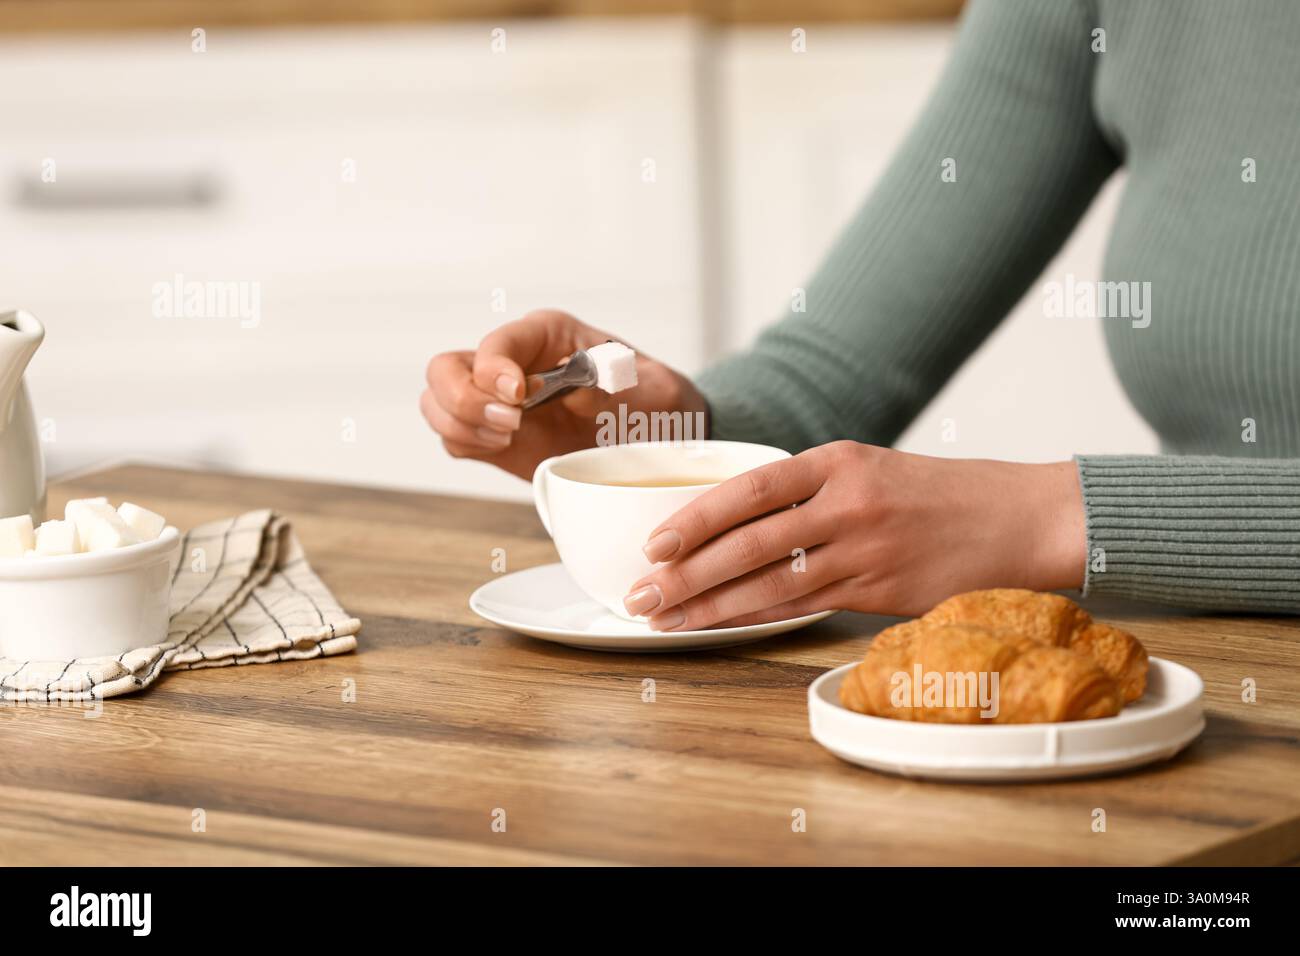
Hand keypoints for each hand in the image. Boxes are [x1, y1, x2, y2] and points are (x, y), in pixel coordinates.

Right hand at [421, 309, 707, 480]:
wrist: (655, 433)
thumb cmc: (652, 401)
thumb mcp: (653, 390)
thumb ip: (617, 385)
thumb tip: (577, 389)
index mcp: (547, 335)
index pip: (498, 343)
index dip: (495, 367)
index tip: (519, 395)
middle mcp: (511, 361)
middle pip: (446, 368)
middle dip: (464, 399)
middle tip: (511, 425)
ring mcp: (495, 398)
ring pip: (437, 402)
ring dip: (460, 424)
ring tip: (508, 439)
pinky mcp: (493, 434)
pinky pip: (454, 436)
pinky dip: (466, 444)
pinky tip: (504, 449)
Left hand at [621, 441, 1085, 628]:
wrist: (1014, 518)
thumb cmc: (934, 492)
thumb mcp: (868, 467)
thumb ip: (807, 489)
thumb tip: (735, 522)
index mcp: (838, 461)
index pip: (749, 490)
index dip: (696, 519)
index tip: (654, 544)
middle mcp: (847, 503)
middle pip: (749, 543)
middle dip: (687, 573)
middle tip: (642, 594)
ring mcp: (865, 551)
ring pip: (771, 584)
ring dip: (712, 606)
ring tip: (667, 619)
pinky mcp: (880, 592)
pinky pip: (805, 608)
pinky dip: (757, 619)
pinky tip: (721, 626)